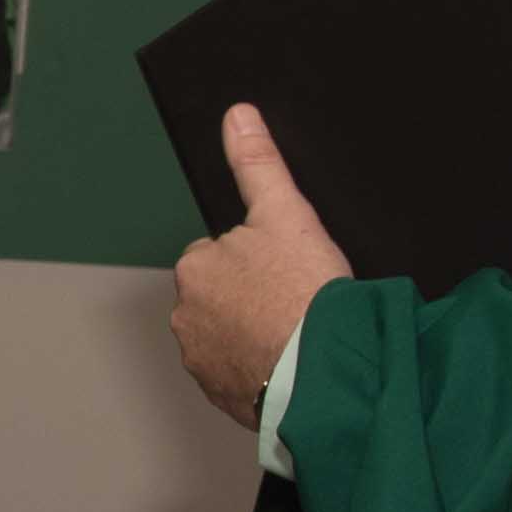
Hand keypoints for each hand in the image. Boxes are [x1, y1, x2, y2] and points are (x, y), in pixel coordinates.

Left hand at [169, 104, 350, 428]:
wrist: (326, 371)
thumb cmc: (308, 296)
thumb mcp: (286, 214)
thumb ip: (259, 164)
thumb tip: (238, 116)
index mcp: (194, 269)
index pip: (220, 255)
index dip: (257, 261)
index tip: (284, 274)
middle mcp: (185, 316)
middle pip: (222, 297)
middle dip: (251, 299)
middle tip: (292, 303)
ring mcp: (200, 360)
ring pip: (229, 336)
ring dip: (253, 336)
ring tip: (293, 335)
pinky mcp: (220, 395)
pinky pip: (238, 375)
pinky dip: (258, 370)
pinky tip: (287, 364)